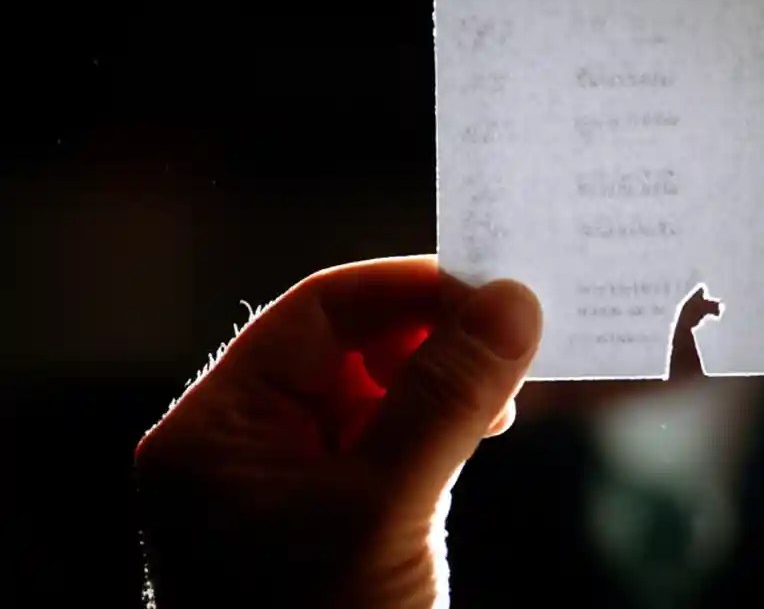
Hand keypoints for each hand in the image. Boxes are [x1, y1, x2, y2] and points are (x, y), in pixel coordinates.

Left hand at [133, 256, 541, 607]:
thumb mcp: (384, 510)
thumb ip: (446, 399)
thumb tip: (509, 304)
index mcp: (215, 434)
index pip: (315, 315)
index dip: (408, 290)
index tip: (494, 287)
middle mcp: (244, 446)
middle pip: (347, 346)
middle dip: (435, 335)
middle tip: (515, 334)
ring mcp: (291, 481)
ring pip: (379, 389)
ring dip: (447, 378)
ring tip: (509, 387)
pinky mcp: (338, 511)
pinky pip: (394, 436)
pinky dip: (445, 422)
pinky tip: (488, 424)